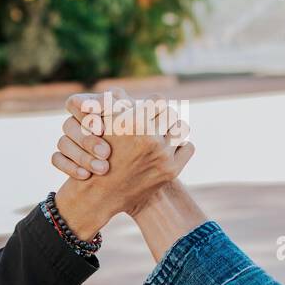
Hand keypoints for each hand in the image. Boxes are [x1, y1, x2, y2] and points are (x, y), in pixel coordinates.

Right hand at [51, 89, 193, 237]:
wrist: (100, 194)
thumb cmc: (97, 153)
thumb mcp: (101, 124)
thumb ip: (112, 102)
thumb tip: (122, 90)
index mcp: (132, 122)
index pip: (158, 100)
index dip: (152, 105)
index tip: (147, 111)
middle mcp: (149, 139)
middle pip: (171, 113)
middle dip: (163, 117)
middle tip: (155, 123)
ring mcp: (162, 156)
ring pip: (180, 129)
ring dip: (172, 130)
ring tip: (162, 135)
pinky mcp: (171, 171)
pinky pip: (187, 147)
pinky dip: (180, 146)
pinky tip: (168, 149)